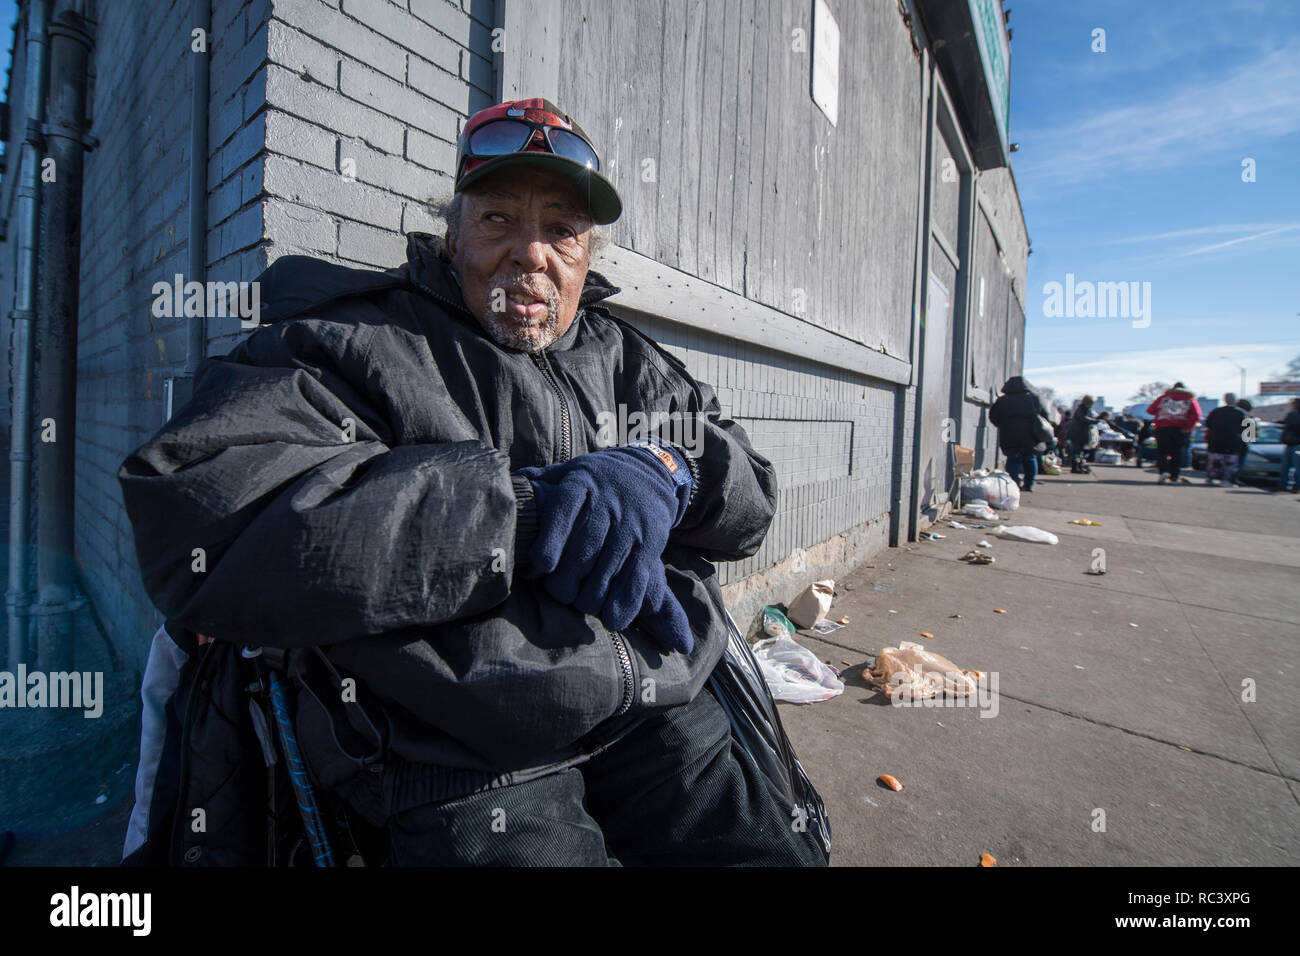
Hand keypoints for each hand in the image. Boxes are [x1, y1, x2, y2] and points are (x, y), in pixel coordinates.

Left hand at [519, 442, 694, 652]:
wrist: (648, 473)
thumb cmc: (594, 482)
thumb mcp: (568, 471)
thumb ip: (540, 482)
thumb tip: (510, 489)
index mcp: (580, 484)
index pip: (564, 510)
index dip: (552, 540)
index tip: (543, 565)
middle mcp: (606, 504)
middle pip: (583, 549)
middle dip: (566, 580)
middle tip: (559, 592)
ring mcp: (630, 526)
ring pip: (607, 569)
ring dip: (590, 597)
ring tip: (581, 603)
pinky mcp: (650, 544)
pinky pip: (636, 578)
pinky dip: (624, 602)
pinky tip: (612, 619)